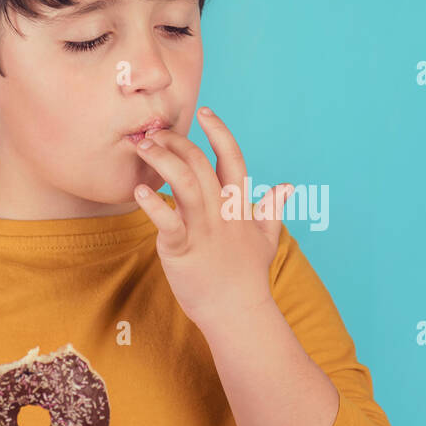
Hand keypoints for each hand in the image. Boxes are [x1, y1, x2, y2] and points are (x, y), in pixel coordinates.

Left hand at [132, 108, 293, 328]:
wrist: (238, 314)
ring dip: (161, 159)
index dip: (220, 132)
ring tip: (141, 146)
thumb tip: (286, 187)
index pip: (233, 158)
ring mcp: (203, 230)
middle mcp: (222, 212)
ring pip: (185, 182)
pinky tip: (138, 190)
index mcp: (239, 206)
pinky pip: (166, 221)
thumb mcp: (267, 239)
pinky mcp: (182, 249)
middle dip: (177, 141)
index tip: (206, 112)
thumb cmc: (248, 277)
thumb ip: (272, 209)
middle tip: (154, 132)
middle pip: (201, 163)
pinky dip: (152, 204)